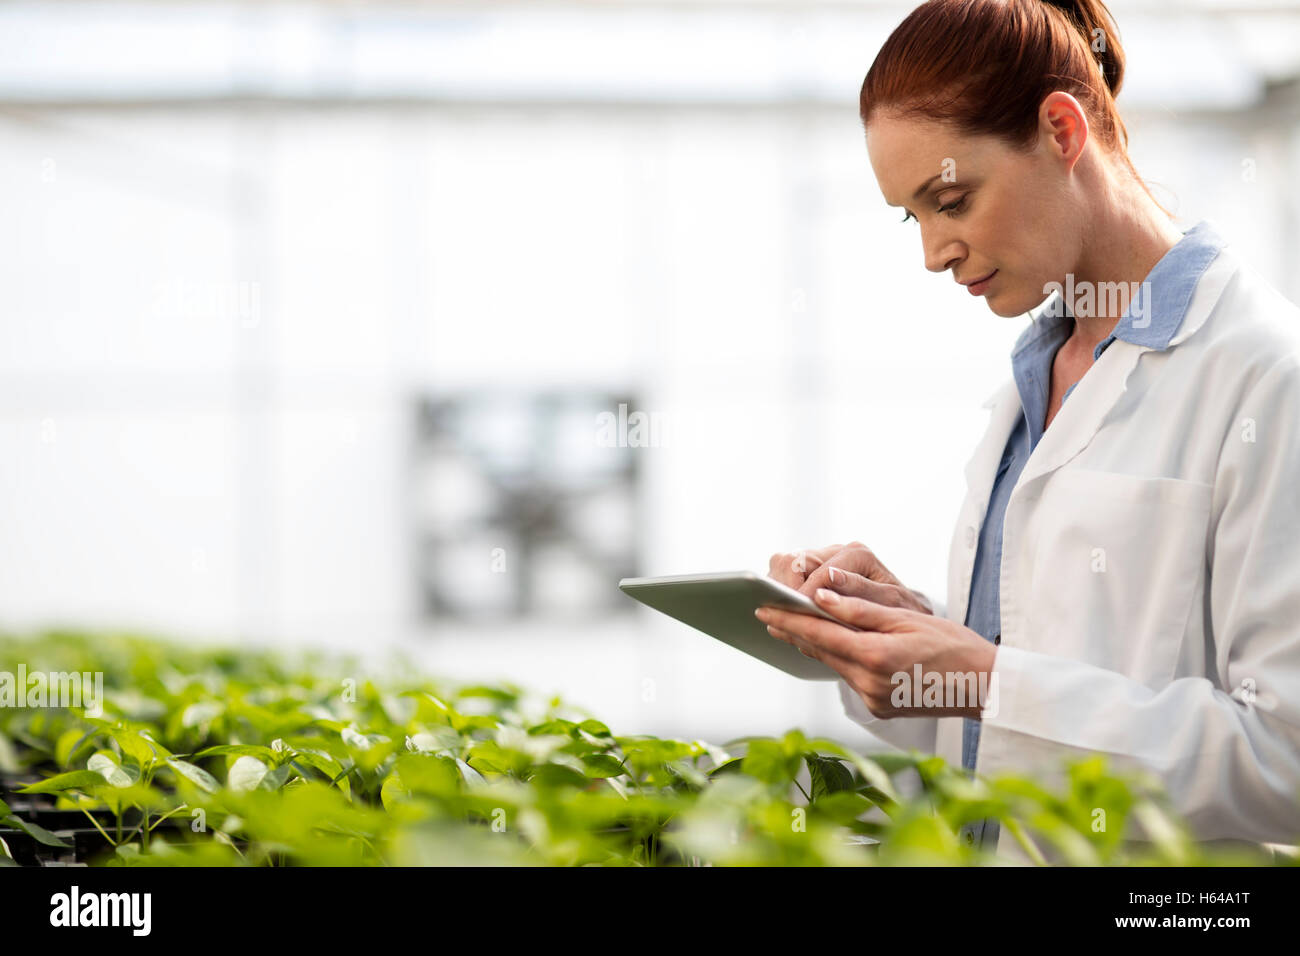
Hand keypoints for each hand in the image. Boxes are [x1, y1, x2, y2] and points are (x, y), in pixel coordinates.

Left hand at [754, 588, 996, 719]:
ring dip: (814, 646)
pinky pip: (850, 678)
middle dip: (794, 631)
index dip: (789, 620)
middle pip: (820, 652)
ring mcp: (872, 700)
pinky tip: (831, 647)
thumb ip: (860, 609)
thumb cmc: (952, 644)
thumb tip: (821, 597)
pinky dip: (840, 660)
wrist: (984, 685)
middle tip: (767, 614)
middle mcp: (868, 683)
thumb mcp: (906, 618)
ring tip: (791, 626)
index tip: (764, 609)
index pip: (819, 634)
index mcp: (874, 657)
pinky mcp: (878, 708)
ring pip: (834, 665)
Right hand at [768, 541, 932, 614]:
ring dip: (779, 591)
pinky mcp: (808, 575)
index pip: (817, 569)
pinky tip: (788, 618)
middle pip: (790, 559)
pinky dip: (780, 597)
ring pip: (780, 566)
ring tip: (785, 619)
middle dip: (784, 589)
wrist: (904, 617)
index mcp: (856, 554)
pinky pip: (782, 579)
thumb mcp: (890, 603)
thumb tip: (830, 576)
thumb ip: (861, 591)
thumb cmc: (900, 610)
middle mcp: (834, 552)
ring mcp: (819, 562)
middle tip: (787, 616)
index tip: (800, 617)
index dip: (804, 595)